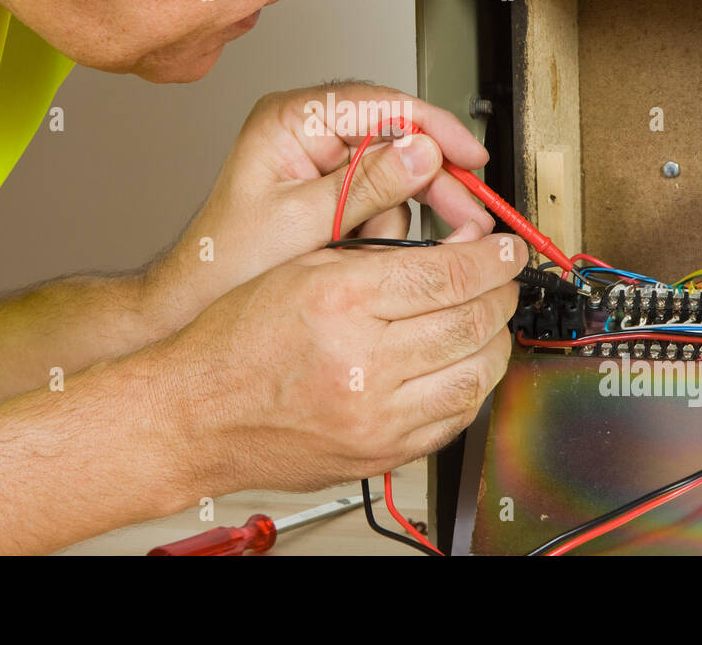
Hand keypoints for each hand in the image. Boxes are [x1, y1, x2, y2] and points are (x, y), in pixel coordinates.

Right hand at [157, 233, 525, 493]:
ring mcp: (374, 417)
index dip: (493, 257)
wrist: (194, 415)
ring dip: (496, 342)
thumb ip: (380, 255)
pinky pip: (453, 420)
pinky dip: (471, 387)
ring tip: (488, 320)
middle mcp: (361, 363)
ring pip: (474, 376)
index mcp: (339, 303)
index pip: (447, 274)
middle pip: (470, 323)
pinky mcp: (381, 453)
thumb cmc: (235, 340)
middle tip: (503, 279)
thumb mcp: (301, 269)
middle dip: (502, 295)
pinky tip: (463, 365)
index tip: (507, 248)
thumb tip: (455, 250)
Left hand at [169, 83, 495, 314]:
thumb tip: (423, 152)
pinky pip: (382, 201)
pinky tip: (368, 251)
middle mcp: (308, 132)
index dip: (433, 128)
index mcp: (291, 120)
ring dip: (401, 214)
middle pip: (395, 138)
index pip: (380, 104)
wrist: (197, 304)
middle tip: (468, 217)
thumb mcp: (302, 223)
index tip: (471, 156)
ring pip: (395, 174)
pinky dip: (386, 228)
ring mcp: (321, 163)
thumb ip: (365, 186)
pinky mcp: (331, 194)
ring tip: (383, 248)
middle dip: (431, 181)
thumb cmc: (227, 262)